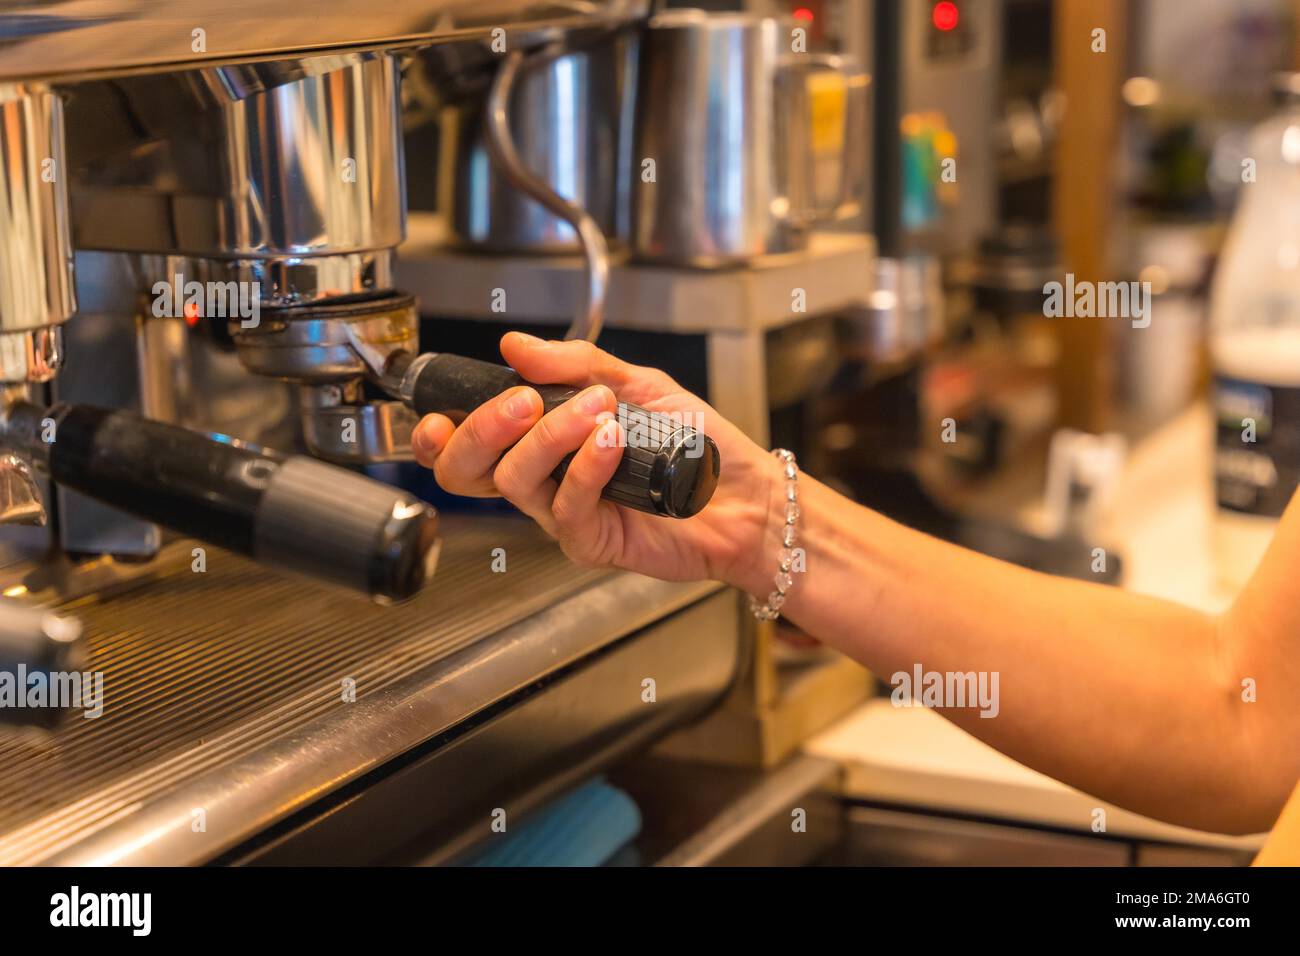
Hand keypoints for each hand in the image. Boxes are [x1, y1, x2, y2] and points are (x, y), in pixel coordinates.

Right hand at [411, 332, 777, 587]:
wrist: (746, 493)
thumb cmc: (697, 443)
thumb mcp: (638, 384)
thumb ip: (576, 364)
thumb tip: (516, 345)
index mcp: (542, 441)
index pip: (468, 444)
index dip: (440, 433)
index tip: (441, 412)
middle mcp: (543, 480)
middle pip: (468, 471)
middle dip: (482, 429)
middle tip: (521, 401)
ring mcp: (563, 513)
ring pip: (515, 480)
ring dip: (549, 435)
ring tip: (596, 411)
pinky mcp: (591, 542)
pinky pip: (566, 504)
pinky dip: (585, 466)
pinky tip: (611, 441)